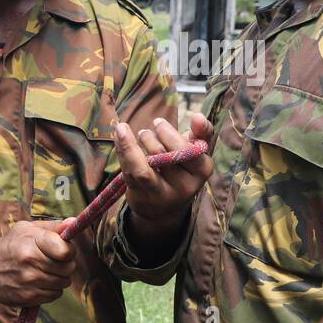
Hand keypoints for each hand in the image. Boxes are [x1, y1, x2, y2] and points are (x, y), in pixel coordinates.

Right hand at [0, 220, 76, 306]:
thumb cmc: (11, 245)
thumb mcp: (27, 229)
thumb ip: (52, 227)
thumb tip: (73, 222)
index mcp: (31, 242)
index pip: (66, 251)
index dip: (69, 250)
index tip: (62, 249)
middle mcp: (30, 262)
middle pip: (68, 268)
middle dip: (65, 264)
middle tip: (54, 261)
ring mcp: (28, 282)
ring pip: (63, 283)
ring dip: (59, 278)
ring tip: (45, 271)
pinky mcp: (27, 297)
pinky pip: (54, 295)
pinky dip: (51, 290)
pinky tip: (39, 282)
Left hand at [114, 114, 214, 243]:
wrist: (163, 207)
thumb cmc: (180, 170)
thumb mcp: (195, 153)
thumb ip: (202, 132)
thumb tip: (199, 116)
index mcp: (203, 170)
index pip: (188, 148)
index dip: (169, 133)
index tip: (158, 122)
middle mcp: (185, 186)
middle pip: (165, 155)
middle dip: (152, 136)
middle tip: (145, 131)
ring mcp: (162, 194)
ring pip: (146, 166)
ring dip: (136, 144)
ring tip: (137, 134)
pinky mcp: (142, 196)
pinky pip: (130, 171)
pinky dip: (123, 149)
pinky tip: (120, 134)